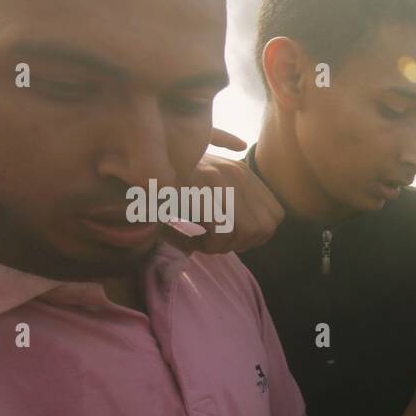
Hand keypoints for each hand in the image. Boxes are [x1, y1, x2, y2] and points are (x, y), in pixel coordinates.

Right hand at [167, 129, 283, 254]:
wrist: (141, 168)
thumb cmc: (175, 187)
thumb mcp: (211, 190)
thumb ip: (237, 205)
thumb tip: (262, 234)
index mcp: (245, 173)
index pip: (275, 217)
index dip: (257, 236)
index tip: (233, 240)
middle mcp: (238, 173)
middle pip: (263, 228)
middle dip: (240, 245)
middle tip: (215, 244)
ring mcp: (222, 180)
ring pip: (244, 233)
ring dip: (222, 247)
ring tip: (201, 243)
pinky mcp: (203, 191)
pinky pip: (221, 232)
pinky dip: (206, 245)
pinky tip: (189, 241)